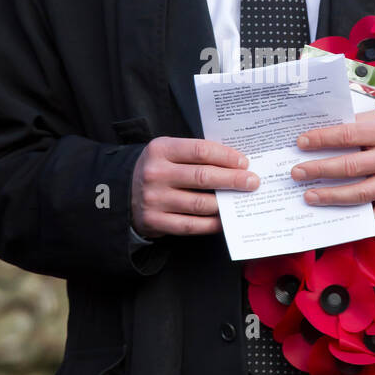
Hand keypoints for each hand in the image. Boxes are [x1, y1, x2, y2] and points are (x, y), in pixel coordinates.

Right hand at [131, 136, 259, 237]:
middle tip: (252, 182)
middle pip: (203, 177)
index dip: (226, 157)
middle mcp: (156, 173)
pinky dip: (211, 223)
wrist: (122, 191)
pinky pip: (191, 225)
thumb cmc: (157, 168)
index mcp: (160, 149)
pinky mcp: (155, 221)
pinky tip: (224, 219)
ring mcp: (154, 199)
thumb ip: (194, 154)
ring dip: (225, 203)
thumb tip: (235, 163)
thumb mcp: (167, 152)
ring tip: (241, 201)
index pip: (200, 151)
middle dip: (233, 180)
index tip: (244, 162)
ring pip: (200, 203)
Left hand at [290, 108, 374, 225]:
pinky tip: (342, 218)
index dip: (322, 139)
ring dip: (332, 196)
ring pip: (361, 193)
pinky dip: (363, 219)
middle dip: (319, 169)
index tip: (302, 142)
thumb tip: (332, 130)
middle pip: (350, 166)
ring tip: (311, 195)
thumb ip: (365, 123)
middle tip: (297, 172)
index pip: (348, 134)